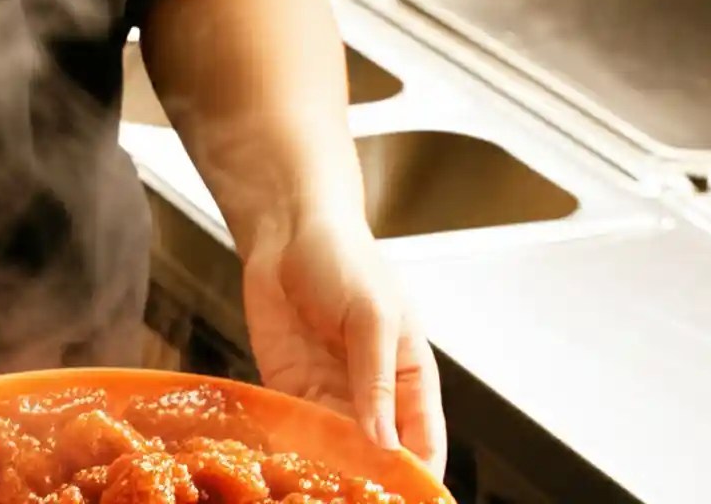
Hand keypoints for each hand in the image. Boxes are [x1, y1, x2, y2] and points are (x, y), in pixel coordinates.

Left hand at [243, 220, 446, 475]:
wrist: (287, 234)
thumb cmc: (344, 261)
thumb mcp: (372, 317)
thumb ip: (377, 382)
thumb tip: (383, 442)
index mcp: (410, 377)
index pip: (423, 444)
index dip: (418, 478)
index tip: (406, 501)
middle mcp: (373, 395)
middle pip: (378, 458)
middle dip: (370, 484)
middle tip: (352, 500)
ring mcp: (331, 396)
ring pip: (336, 453)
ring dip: (329, 474)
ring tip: (320, 493)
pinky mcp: (290, 391)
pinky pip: (296, 433)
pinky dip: (294, 453)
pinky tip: (289, 470)